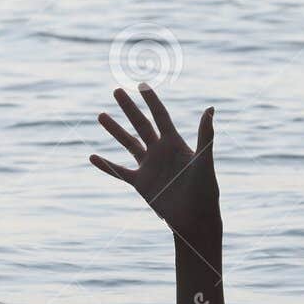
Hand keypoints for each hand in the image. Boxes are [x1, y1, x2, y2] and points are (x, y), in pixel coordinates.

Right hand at [90, 85, 219, 238]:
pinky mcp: (141, 184)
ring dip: (114, 130)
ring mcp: (149, 167)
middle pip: (141, 124)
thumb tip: (210, 108)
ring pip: (128, 143)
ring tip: (101, 115)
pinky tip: (92, 157)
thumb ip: (205, 135)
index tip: (141, 85)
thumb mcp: (204, 161)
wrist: (195, 219)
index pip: (161, 116)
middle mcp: (160, 151)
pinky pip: (119, 171)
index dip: (151, 100)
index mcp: (175, 143)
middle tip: (116, 90)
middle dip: (129, 108)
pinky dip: (106, 165)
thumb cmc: (205, 191)